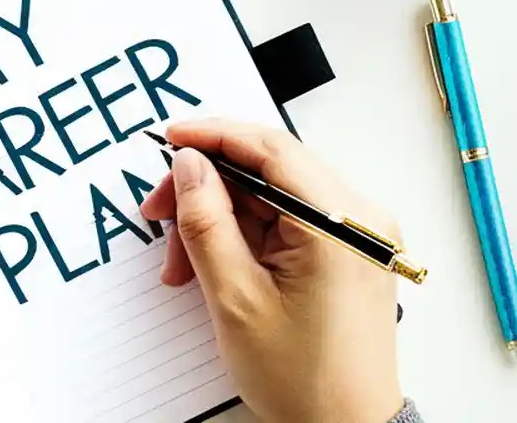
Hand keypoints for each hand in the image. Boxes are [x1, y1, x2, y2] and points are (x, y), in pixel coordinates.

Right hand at [140, 120, 404, 422]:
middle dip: (205, 188)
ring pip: (267, 196)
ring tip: (180, 263)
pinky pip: (280, 221)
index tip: (169, 138)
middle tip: (158, 212)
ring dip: (216, 219)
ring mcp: (354, 234)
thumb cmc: (304, 381)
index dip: (213, 136)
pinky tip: (208, 265)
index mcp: (342, 225)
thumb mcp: (235, 299)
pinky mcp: (342, 250)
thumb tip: (189, 165)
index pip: (272, 150)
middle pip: (267, 170)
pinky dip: (238, 235)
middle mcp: (359, 219)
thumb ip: (207, 223)